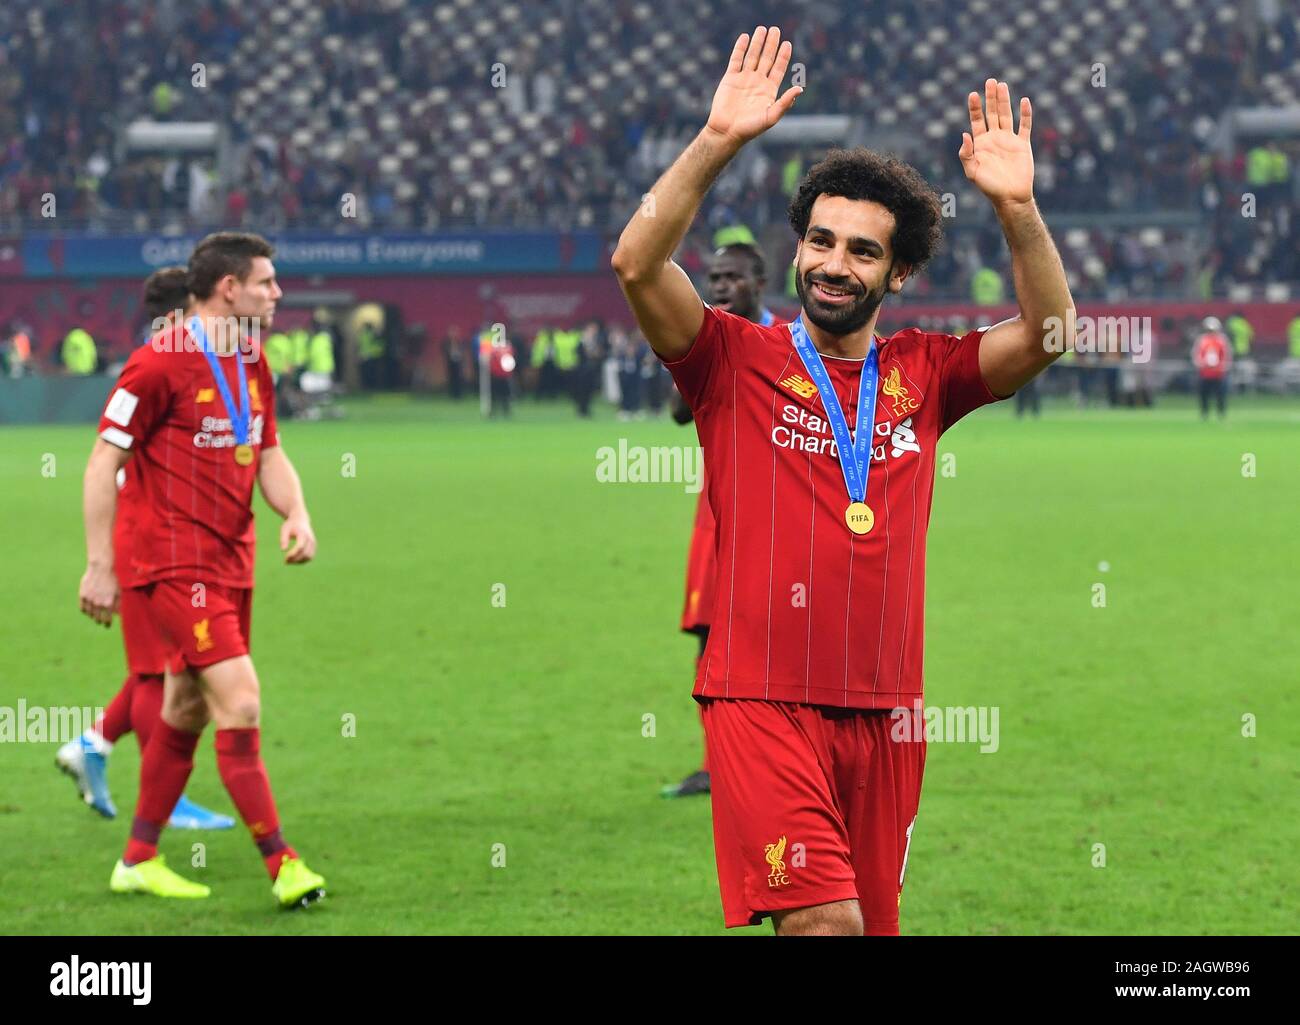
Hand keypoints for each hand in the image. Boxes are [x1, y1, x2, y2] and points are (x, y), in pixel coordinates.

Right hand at [79, 562, 118, 626]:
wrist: (101, 569)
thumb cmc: (112, 580)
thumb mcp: (118, 592)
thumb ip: (117, 605)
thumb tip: (116, 615)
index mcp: (108, 604)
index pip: (107, 619)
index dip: (107, 624)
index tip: (107, 626)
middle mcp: (98, 604)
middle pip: (98, 618)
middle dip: (100, 621)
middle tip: (101, 621)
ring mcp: (89, 600)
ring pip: (90, 614)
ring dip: (93, 616)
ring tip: (95, 616)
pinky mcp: (82, 596)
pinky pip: (83, 608)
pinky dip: (85, 611)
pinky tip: (88, 610)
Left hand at [280, 513, 315, 563]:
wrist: (301, 520)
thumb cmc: (291, 525)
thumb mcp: (284, 529)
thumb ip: (284, 539)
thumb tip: (283, 550)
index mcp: (303, 534)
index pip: (300, 547)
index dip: (293, 554)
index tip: (285, 558)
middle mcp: (310, 539)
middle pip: (305, 553)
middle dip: (295, 559)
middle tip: (285, 561)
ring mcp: (313, 543)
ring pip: (309, 557)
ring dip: (299, 561)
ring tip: (289, 561)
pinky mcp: (314, 547)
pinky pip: (310, 557)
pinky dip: (303, 561)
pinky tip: (294, 560)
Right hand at [706, 26, 801, 146]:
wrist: (727, 132)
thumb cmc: (750, 128)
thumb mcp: (771, 116)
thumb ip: (785, 102)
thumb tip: (799, 88)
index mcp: (768, 90)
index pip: (778, 68)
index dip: (783, 56)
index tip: (787, 43)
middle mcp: (757, 82)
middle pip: (766, 58)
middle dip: (771, 44)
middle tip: (775, 30)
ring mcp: (743, 79)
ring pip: (752, 56)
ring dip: (757, 42)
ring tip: (762, 29)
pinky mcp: (730, 78)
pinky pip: (736, 60)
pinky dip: (740, 48)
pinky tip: (745, 37)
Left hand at [959, 79, 1033, 207]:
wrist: (1010, 197)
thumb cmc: (989, 187)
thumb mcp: (972, 172)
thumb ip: (966, 154)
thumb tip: (964, 135)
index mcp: (981, 144)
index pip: (977, 121)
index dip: (975, 108)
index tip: (973, 94)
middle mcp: (994, 139)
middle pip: (992, 113)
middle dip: (990, 98)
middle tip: (990, 81)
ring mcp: (1009, 140)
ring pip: (1006, 115)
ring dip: (1004, 101)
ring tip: (1002, 85)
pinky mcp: (1023, 145)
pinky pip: (1025, 126)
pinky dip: (1025, 114)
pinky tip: (1024, 101)